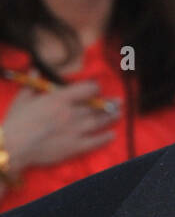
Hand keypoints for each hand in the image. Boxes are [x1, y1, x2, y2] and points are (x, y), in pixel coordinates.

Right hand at [1, 81, 118, 170]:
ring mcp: (75, 130)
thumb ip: (32, 83)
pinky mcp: (74, 147)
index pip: (86, 89)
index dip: (94, 88)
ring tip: (120, 114)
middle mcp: (71, 113)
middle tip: (119, 101)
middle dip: (109, 103)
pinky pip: (94, 141)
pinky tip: (112, 135)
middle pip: (96, 106)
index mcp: (60, 99)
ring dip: (111, 117)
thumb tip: (35, 69)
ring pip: (99, 122)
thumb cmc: (16, 122)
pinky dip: (105, 138)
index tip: (97, 88)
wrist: (13, 146)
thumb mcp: (23, 98)